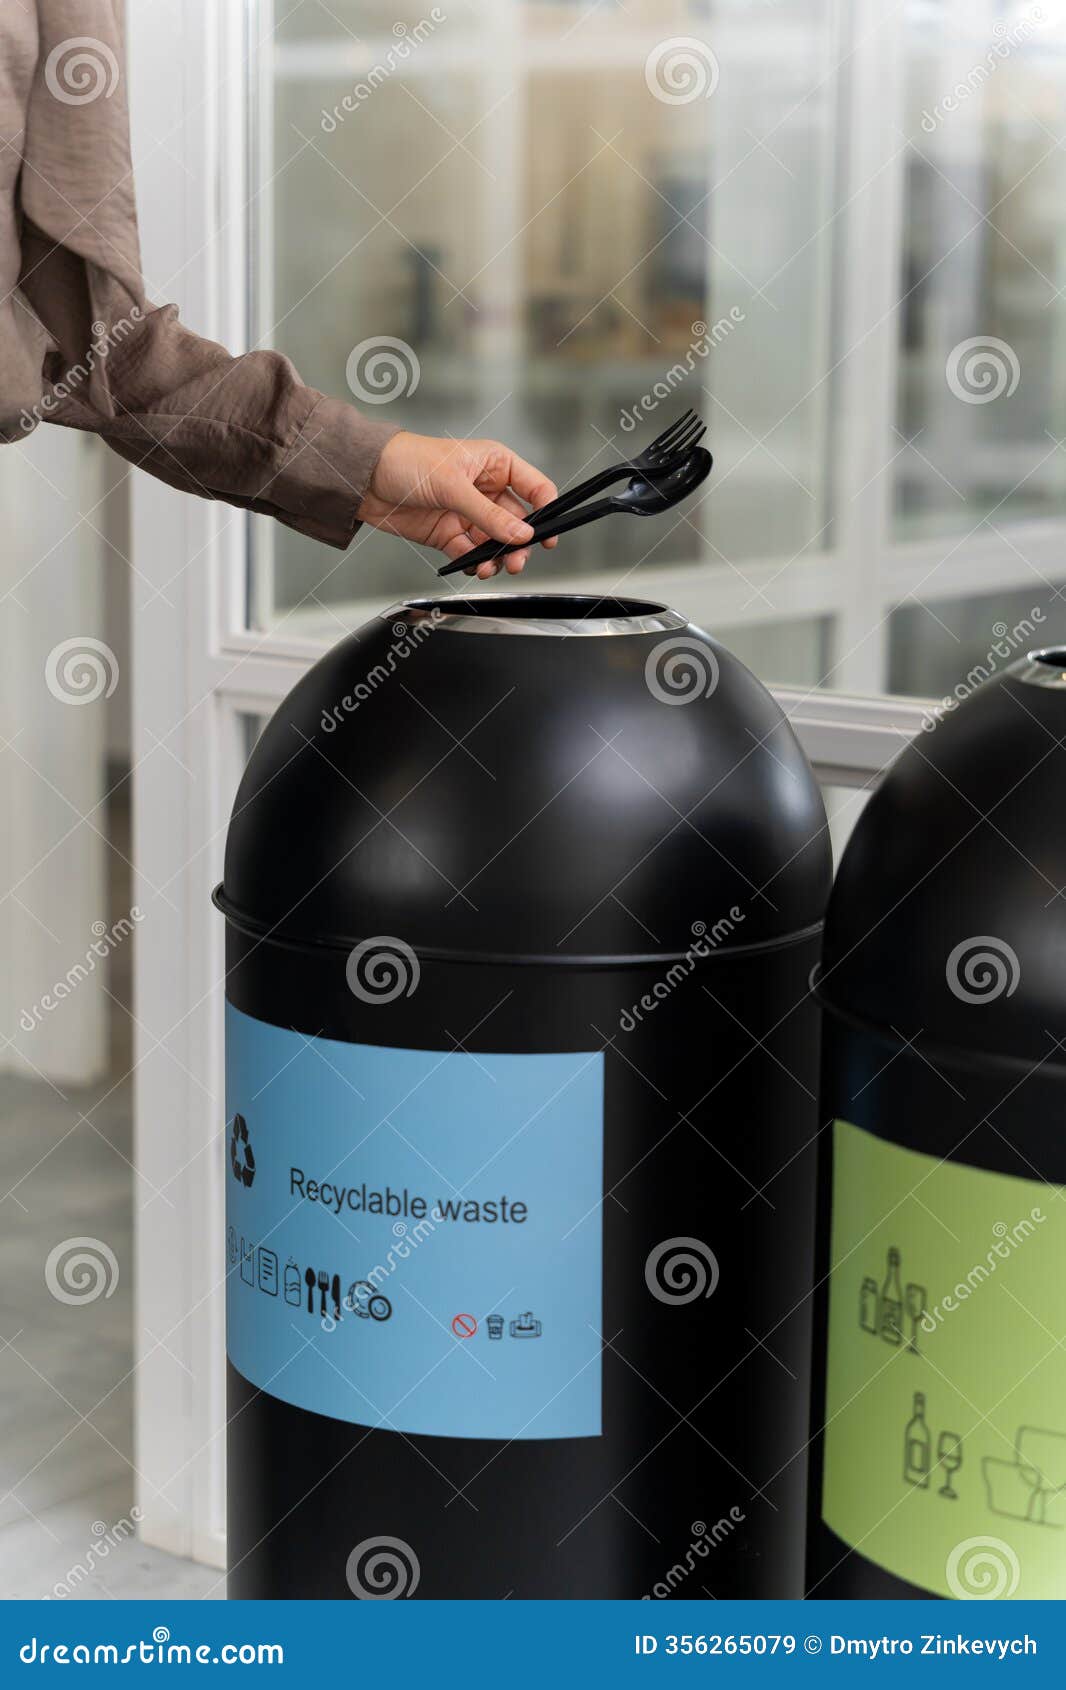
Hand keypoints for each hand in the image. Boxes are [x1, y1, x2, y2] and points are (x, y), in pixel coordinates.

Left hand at [356, 432, 558, 577]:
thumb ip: (489, 515)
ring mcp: (468, 513)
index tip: (548, 535)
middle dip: (518, 544)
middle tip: (516, 561)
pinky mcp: (450, 533)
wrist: (364, 479)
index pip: (534, 488)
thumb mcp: (454, 485)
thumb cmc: (407, 461)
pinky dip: (475, 564)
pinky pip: (471, 554)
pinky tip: (473, 567)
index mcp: (494, 464)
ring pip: (495, 542)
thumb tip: (521, 534)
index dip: (546, 511)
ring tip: (490, 567)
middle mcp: (485, 489)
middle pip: (517, 523)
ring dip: (496, 558)